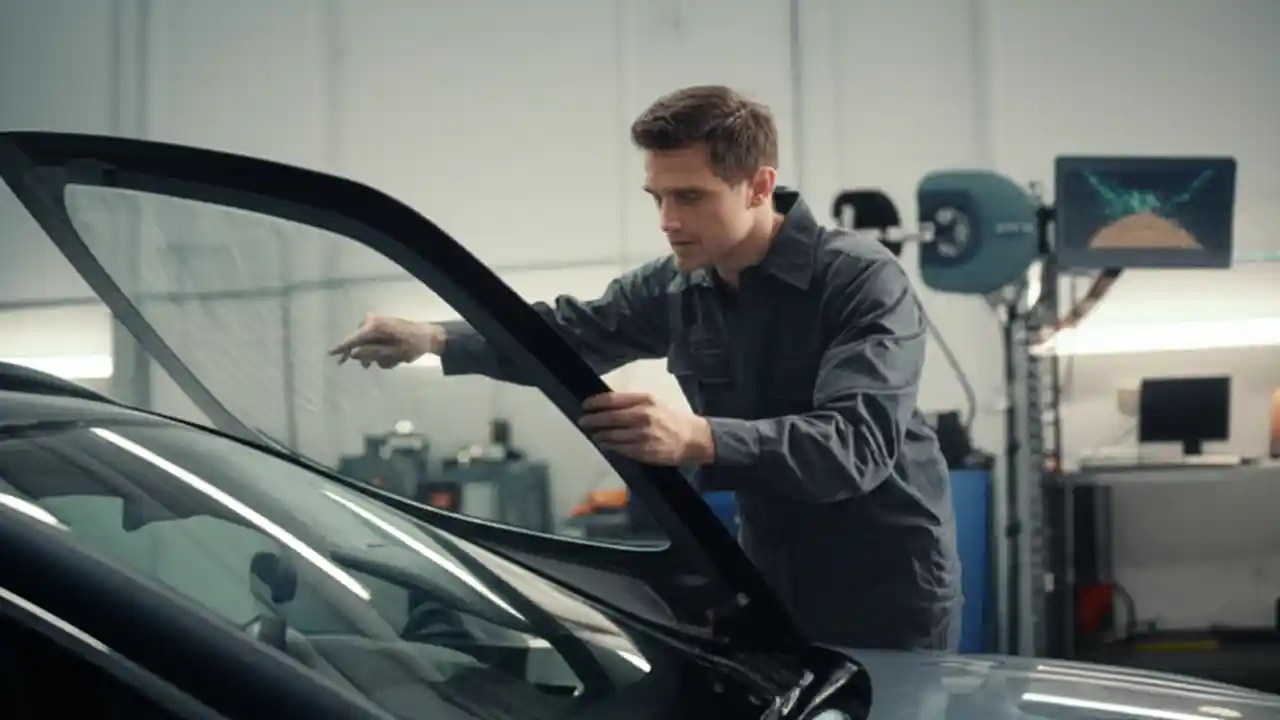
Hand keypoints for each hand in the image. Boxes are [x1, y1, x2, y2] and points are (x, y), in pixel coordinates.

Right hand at [328, 313, 444, 368]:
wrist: (428, 336)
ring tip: (393, 361)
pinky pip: (373, 342)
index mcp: (374, 326)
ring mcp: (376, 324)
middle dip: (365, 355)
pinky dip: (380, 351)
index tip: (330, 354)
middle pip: (358, 342)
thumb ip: (372, 353)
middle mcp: (372, 322)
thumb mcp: (393, 354)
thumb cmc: (412, 345)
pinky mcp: (380, 327)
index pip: (353, 339)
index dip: (342, 348)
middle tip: (366, 367)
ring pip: (366, 344)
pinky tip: (393, 356)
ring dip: (376, 354)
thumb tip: (354, 353)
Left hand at [578, 391, 713, 465]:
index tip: (585, 405)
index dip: (595, 402)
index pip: (612, 399)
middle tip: (583, 421)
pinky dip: (610, 446)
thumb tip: (606, 404)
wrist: (691, 439)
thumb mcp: (653, 402)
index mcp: (644, 400)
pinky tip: (605, 444)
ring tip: (594, 434)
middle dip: (592, 420)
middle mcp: (642, 416)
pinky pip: (620, 449)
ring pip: (612, 435)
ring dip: (599, 435)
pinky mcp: (643, 451)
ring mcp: (642, 435)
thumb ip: (631, 402)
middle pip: (609, 418)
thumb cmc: (670, 418)